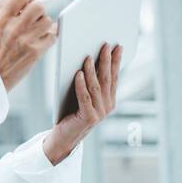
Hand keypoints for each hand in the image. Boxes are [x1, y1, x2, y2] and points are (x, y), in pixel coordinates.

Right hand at [0, 0, 57, 91]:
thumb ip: (7, 10)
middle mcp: (13, 28)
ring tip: (36, 32)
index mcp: (1, 19)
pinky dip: (48, 38)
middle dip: (40, 11)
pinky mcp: (35, 52)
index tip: (30, 1)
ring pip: (48, 21)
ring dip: (45, 26)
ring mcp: (25, 40)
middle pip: (38, 6)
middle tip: (36, 17)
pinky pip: (52, 36)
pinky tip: (40, 42)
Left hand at [44, 43, 122, 163]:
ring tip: (88, 56)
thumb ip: (89, 83)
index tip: (117, 46)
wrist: (64, 137)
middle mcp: (108, 106)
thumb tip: (88, 58)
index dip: (116, 61)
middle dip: (106, 61)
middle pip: (107, 79)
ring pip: (96, 86)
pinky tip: (78, 73)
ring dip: (92, 70)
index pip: (114, 77)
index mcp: (110, 100)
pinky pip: (84, 97)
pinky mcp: (88, 117)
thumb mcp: (83, 97)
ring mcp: (100, 113)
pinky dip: (81, 84)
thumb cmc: (71, 113)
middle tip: (105, 45)